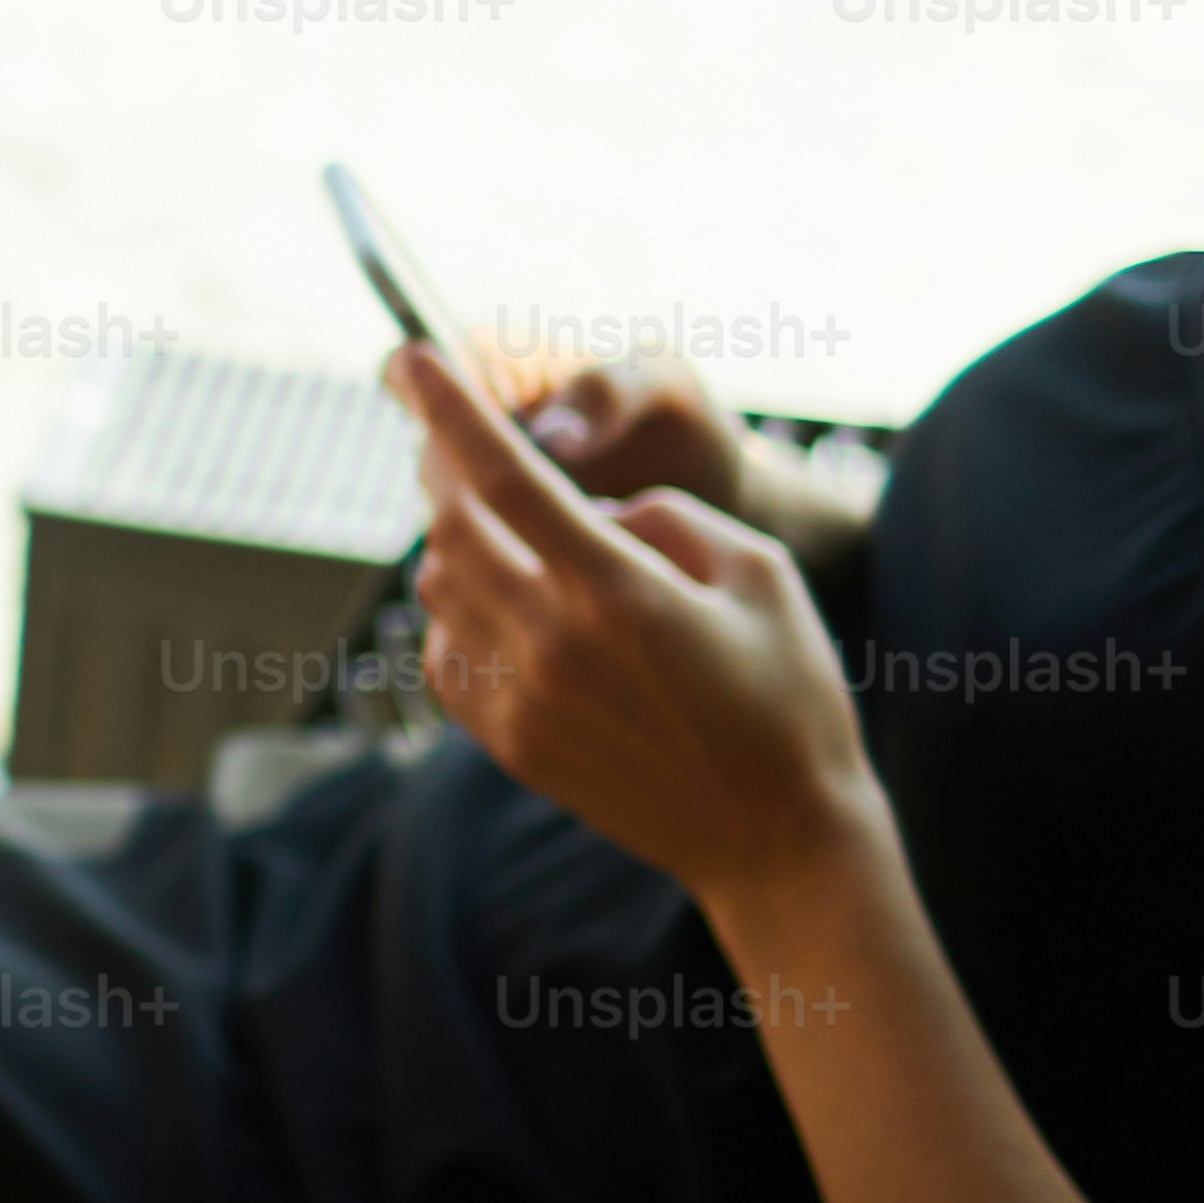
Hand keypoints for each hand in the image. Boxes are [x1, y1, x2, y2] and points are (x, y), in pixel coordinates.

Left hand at [386, 340, 881, 904]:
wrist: (777, 842)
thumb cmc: (789, 699)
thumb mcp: (762, 574)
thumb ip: (666, 518)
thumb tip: (591, 513)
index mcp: (617, 593)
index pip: (506, 478)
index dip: (452, 410)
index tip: (414, 359)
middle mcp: (551, 646)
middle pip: (452, 527)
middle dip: (443, 468)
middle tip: (453, 438)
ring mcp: (520, 703)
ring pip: (438, 589)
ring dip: (455, 539)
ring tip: (501, 526)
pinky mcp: (509, 746)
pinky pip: (444, 655)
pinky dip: (455, 611)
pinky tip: (503, 604)